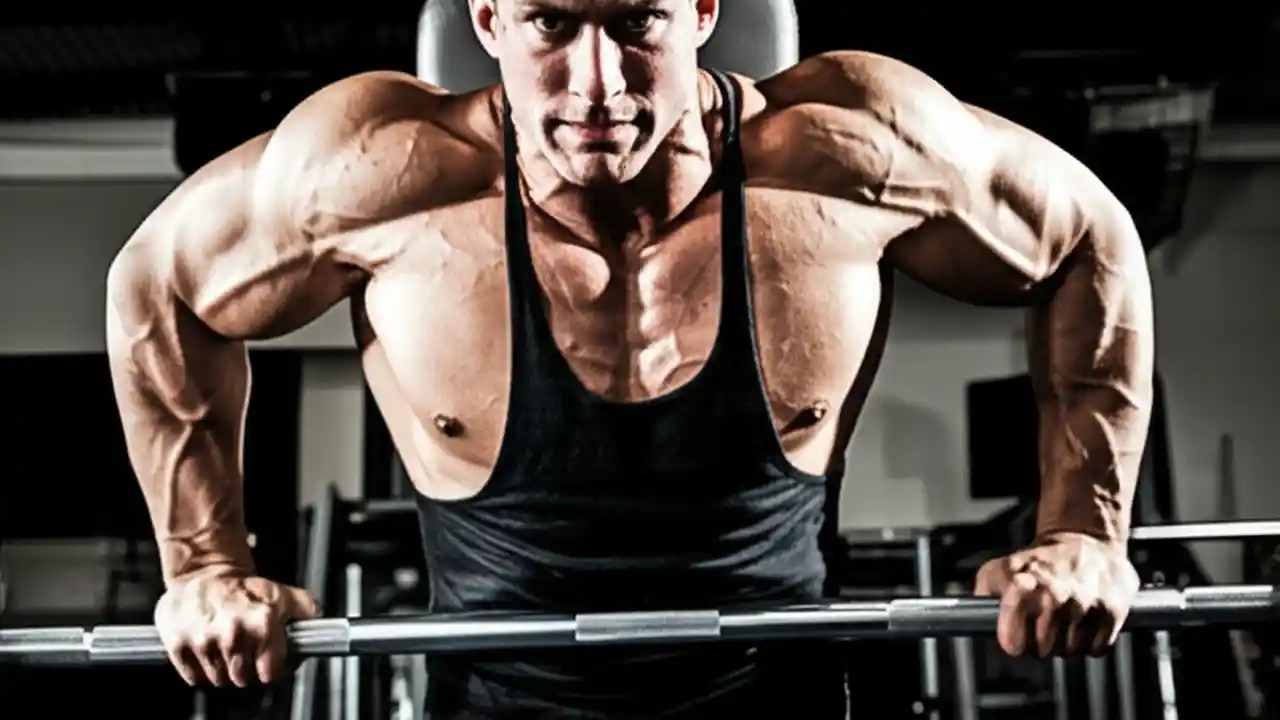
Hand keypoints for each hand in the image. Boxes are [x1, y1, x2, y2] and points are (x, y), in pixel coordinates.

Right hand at [155, 569, 320, 687]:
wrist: (202, 573)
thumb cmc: (243, 588)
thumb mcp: (280, 593)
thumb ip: (306, 609)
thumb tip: (322, 621)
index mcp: (262, 623)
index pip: (270, 673)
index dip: (270, 671)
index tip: (267, 666)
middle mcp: (233, 633)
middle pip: (243, 679)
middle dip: (245, 671)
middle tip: (243, 654)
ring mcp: (204, 640)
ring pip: (218, 680)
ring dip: (222, 671)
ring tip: (225, 649)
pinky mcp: (178, 644)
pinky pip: (194, 677)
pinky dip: (200, 671)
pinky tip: (206, 652)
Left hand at [974, 532, 1138, 657]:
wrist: (1084, 540)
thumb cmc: (1040, 560)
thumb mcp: (999, 569)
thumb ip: (982, 595)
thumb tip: (976, 618)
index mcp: (1023, 586)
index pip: (1014, 642)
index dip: (1014, 642)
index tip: (1015, 637)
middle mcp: (1054, 595)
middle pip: (1042, 652)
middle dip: (1041, 643)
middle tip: (1043, 625)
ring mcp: (1085, 603)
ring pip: (1070, 652)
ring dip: (1067, 644)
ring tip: (1064, 620)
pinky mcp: (1112, 610)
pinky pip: (1096, 649)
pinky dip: (1091, 643)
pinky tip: (1085, 623)